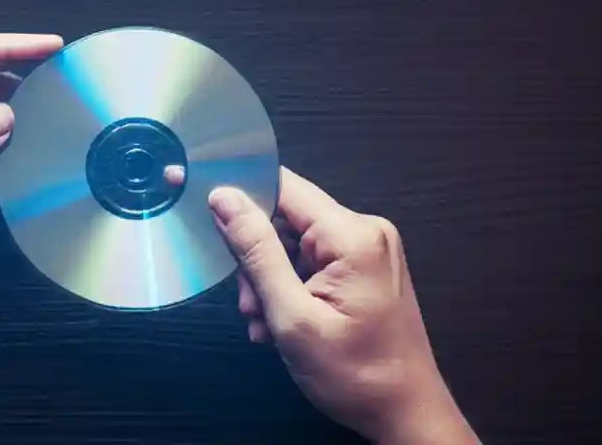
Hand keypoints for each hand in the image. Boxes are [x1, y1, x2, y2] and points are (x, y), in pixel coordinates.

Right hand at [209, 169, 476, 444]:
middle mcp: (365, 231)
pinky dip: (290, 285)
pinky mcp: (365, 267)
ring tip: (265, 322)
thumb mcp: (293, 317)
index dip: (235, 190)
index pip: (282, 187)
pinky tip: (280, 321)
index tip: (194, 194)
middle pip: (285, 216)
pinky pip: (313, 259)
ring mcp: (368, 249)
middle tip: (248, 303)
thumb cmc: (358, 375)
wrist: (406, 415)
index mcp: (352, 236)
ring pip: (294, 242)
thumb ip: (256, 253)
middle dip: (255, 257)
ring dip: (269, 278)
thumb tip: (224, 198)